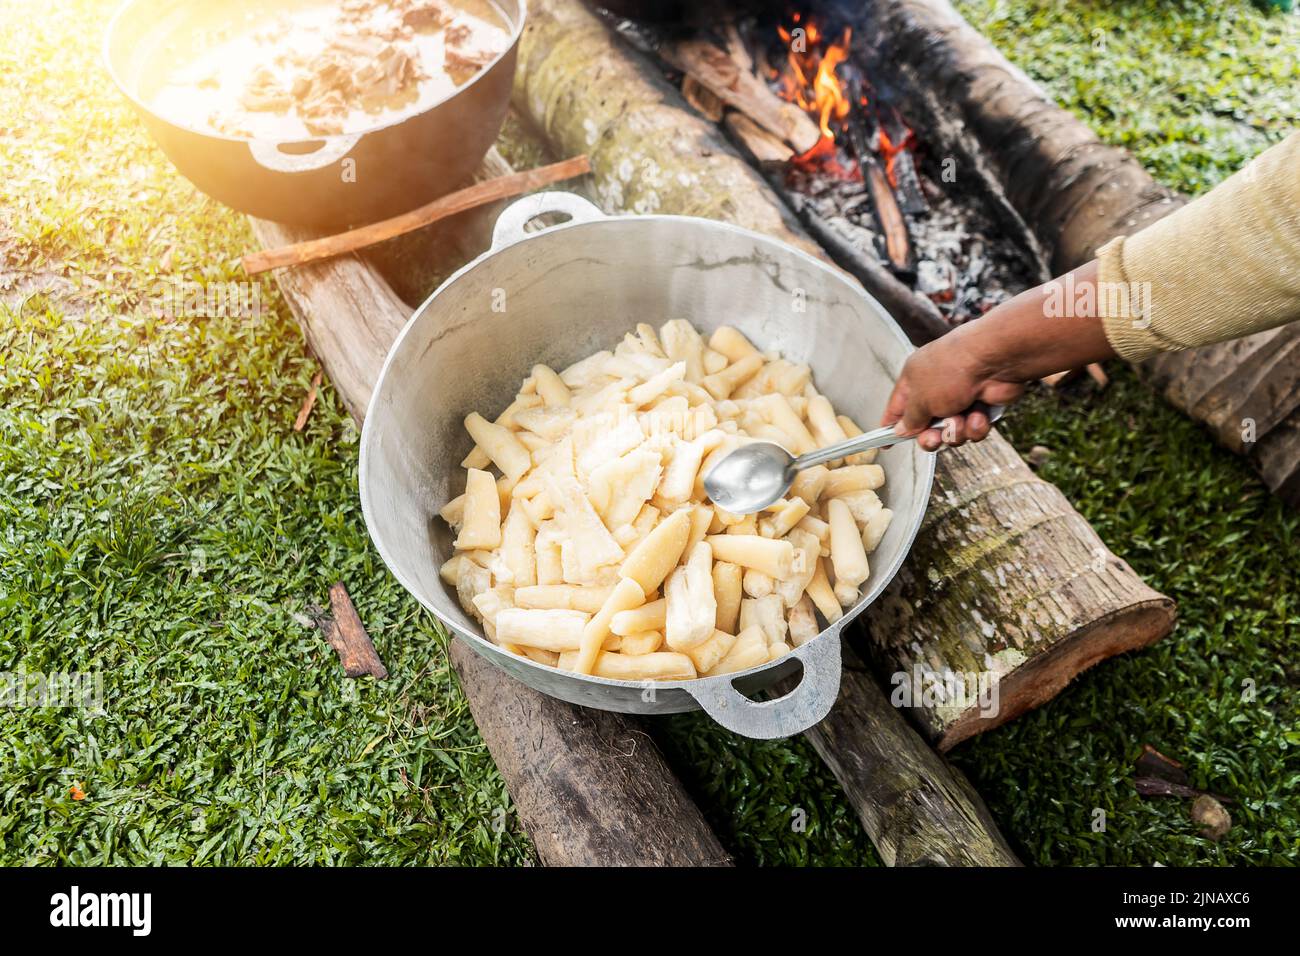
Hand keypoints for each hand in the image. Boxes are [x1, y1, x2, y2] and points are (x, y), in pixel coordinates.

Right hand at [879, 260, 1116, 451]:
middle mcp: (937, 387)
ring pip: (952, 431)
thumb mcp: (920, 400)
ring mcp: (961, 397)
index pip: (897, 408)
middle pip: (926, 426)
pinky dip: (975, 426)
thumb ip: (909, 419)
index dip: (891, 427)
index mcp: (915, 379)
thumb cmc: (951, 372)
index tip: (884, 445)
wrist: (995, 361)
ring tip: (961, 421)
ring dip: (956, 432)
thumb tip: (901, 430)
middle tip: (933, 439)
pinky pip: (973, 428)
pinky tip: (979, 415)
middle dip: (930, 436)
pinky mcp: (982, 405)